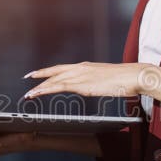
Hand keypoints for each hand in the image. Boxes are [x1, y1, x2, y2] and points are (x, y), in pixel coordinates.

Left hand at [23, 62, 151, 98]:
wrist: (132, 76)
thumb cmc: (125, 80)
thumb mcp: (106, 80)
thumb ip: (96, 82)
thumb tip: (93, 87)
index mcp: (86, 67)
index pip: (63, 68)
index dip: (50, 70)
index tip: (39, 72)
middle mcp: (81, 68)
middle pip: (55, 72)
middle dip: (40, 75)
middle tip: (28, 78)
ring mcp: (81, 75)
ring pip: (54, 80)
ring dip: (40, 86)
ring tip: (29, 93)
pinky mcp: (82, 84)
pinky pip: (59, 87)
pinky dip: (46, 89)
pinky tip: (39, 93)